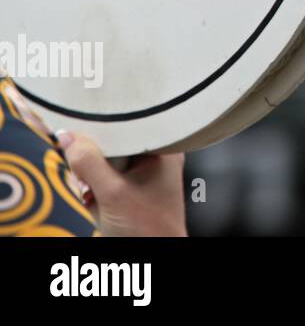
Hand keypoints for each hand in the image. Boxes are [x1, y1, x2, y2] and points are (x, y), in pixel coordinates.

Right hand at [56, 131, 187, 236]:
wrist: (153, 256)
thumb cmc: (147, 228)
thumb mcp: (112, 192)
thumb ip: (88, 163)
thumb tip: (67, 136)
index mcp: (162, 148)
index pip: (127, 124)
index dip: (100, 130)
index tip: (78, 132)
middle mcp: (155, 156)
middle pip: (111, 143)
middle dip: (91, 160)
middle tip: (86, 178)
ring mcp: (142, 172)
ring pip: (103, 161)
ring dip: (89, 178)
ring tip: (91, 194)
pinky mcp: (129, 188)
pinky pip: (103, 178)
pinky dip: (93, 188)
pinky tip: (92, 200)